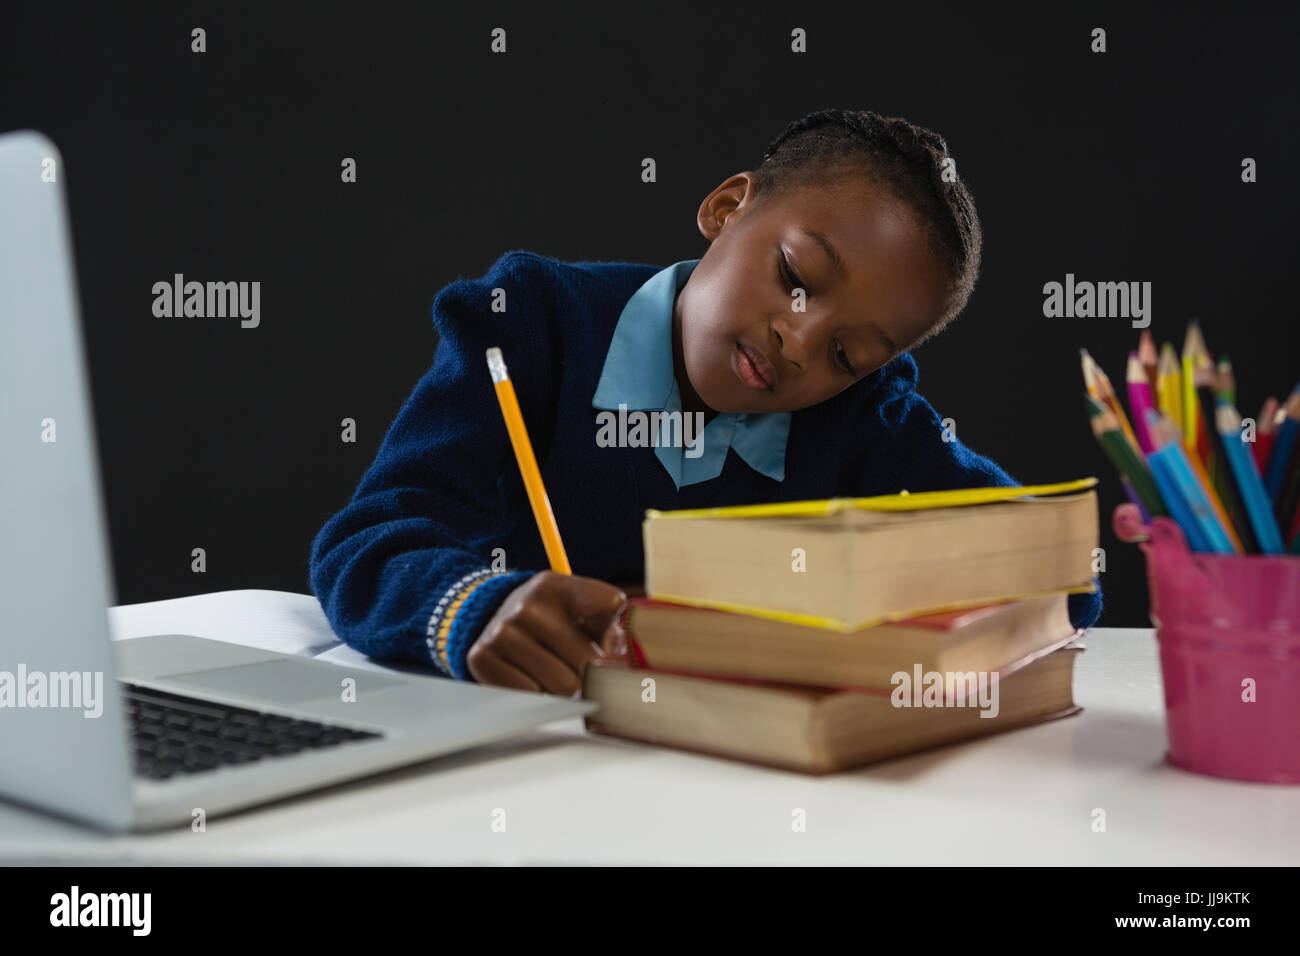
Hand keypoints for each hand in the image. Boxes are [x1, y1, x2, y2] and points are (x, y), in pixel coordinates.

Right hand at [466, 571, 627, 693]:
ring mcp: (502, 630)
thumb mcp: (578, 610)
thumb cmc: (550, 622)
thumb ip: (607, 628)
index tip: (608, 646)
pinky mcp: (482, 656)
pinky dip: (538, 695)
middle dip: (591, 674)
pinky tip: (532, 678)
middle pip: (588, 661)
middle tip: (582, 671)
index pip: (612, 603)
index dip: (616, 634)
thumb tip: (623, 662)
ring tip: (555, 673)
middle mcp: (527, 604)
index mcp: (558, 586)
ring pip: (562, 685)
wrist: (490, 620)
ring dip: (565, 689)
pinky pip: (532, 695)